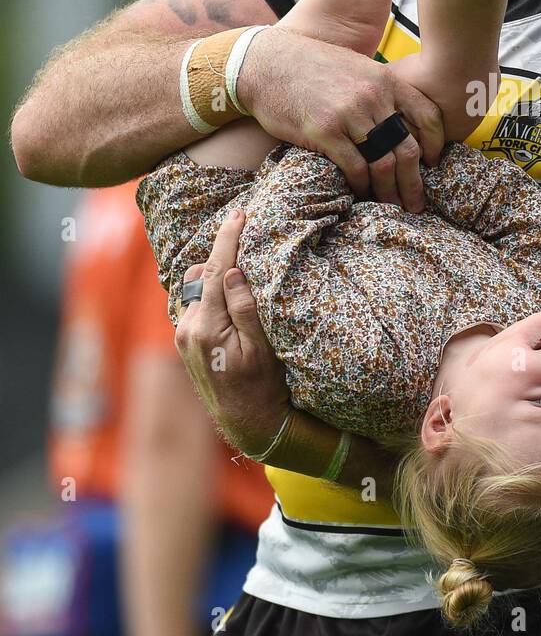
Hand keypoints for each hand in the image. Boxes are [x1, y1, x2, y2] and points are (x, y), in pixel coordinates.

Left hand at [174, 210, 289, 456]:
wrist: (247, 421)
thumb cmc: (262, 386)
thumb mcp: (263, 348)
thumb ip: (246, 308)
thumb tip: (233, 272)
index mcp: (206, 327)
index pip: (216, 271)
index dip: (227, 239)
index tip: (238, 214)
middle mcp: (187, 328)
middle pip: (200, 274)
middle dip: (221, 255)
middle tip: (246, 237)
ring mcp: (183, 335)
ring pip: (195, 288)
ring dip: (215, 275)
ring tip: (241, 268)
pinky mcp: (185, 340)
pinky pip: (195, 303)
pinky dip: (210, 292)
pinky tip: (229, 292)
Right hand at [235, 22, 443, 211]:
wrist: (266, 62)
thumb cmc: (311, 67)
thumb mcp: (356, 68)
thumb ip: (380, 90)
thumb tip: (399, 123)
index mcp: (386, 80)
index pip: (427, 117)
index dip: (435, 146)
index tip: (432, 165)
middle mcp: (373, 96)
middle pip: (409, 149)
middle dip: (415, 183)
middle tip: (416, 204)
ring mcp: (349, 114)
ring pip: (384, 163)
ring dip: (390, 192)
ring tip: (392, 207)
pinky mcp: (324, 131)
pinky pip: (355, 168)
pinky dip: (362, 187)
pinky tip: (361, 195)